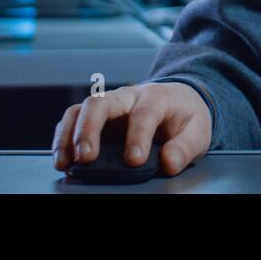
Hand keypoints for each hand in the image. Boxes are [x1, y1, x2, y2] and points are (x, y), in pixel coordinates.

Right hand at [52, 82, 212, 175]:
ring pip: (81, 109)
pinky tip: (62, 159)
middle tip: (87, 157)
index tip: (133, 159)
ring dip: (69, 135)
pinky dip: (63, 138)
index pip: (143, 113)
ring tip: (66, 162)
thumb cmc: (185, 117)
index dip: (137, 136)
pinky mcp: (96, 116)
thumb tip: (168, 162)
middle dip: (90, 129)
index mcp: (157, 98)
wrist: (178, 101)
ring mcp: (109, 105)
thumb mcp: (198, 132)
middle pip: (101, 103)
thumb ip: (185, 148)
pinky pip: (73, 120)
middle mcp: (128, 97)